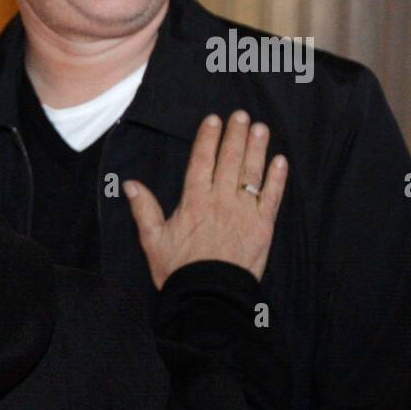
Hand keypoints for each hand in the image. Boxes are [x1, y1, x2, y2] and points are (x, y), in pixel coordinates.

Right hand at [123, 110, 287, 289]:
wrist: (208, 295)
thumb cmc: (178, 269)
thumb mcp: (152, 240)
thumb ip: (144, 209)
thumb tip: (130, 184)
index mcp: (194, 202)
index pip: (201, 162)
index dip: (208, 139)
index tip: (214, 121)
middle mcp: (220, 201)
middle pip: (229, 161)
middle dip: (236, 135)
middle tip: (242, 115)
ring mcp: (244, 212)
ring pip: (251, 173)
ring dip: (257, 149)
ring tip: (261, 129)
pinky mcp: (263, 226)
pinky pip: (272, 197)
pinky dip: (277, 178)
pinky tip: (280, 161)